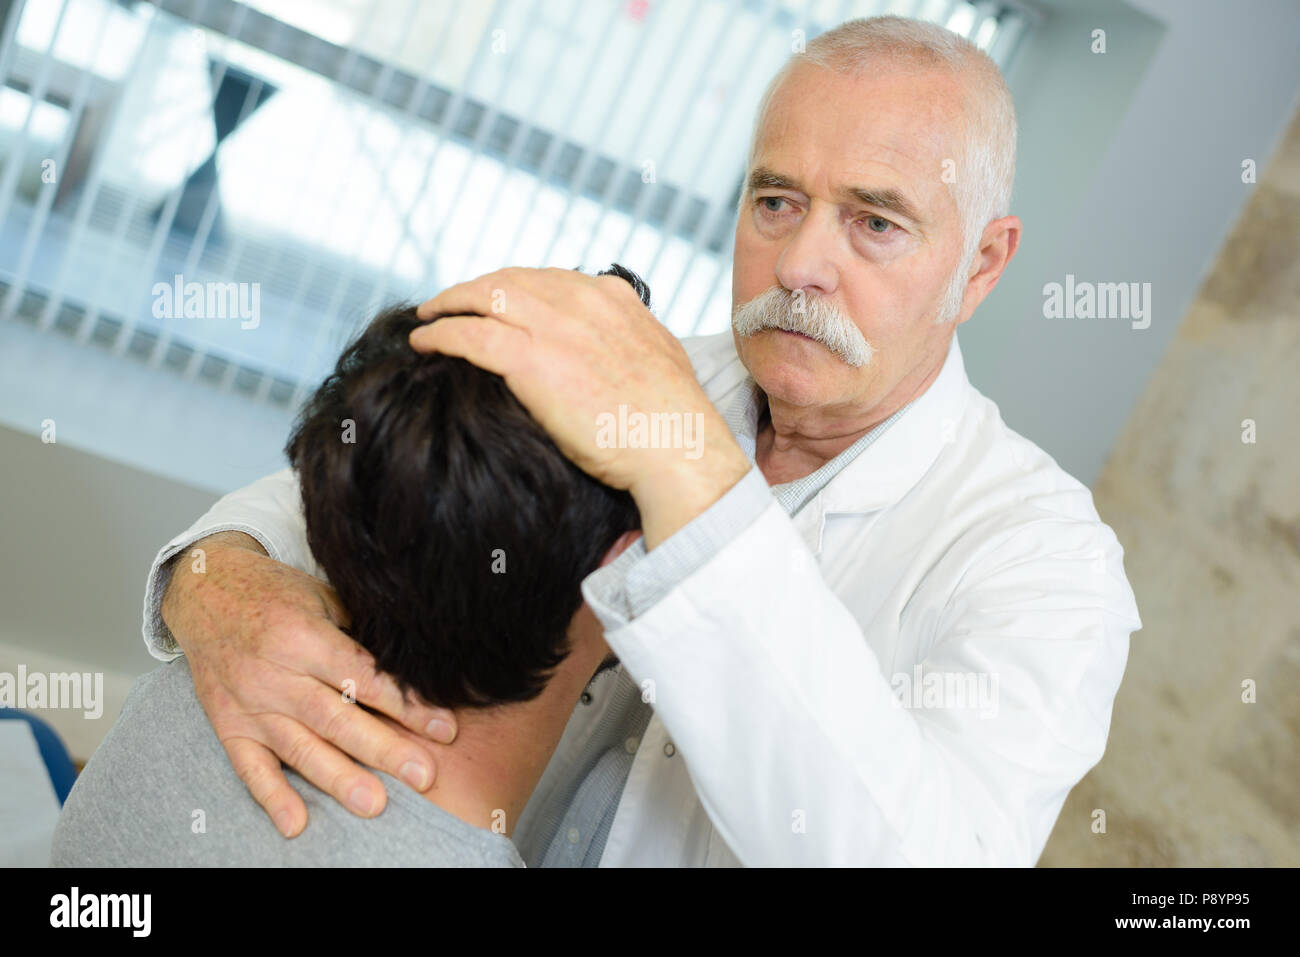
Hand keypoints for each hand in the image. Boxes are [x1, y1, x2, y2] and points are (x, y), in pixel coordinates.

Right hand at [160, 531, 458, 836]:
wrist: (205, 592)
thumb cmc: (275, 594)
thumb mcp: (322, 598)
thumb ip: (359, 636)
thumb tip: (411, 672)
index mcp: (302, 637)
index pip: (362, 678)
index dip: (405, 705)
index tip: (443, 728)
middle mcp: (275, 675)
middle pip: (337, 718)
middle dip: (383, 749)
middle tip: (423, 775)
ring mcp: (250, 705)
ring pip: (300, 748)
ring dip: (339, 778)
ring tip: (374, 804)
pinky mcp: (229, 726)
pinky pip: (250, 767)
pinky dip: (272, 797)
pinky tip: (297, 824)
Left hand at [410, 268, 750, 545]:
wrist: (674, 444)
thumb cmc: (672, 419)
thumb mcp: (659, 357)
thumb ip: (628, 340)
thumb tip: (616, 347)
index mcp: (613, 298)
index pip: (550, 278)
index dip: (515, 286)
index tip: (498, 300)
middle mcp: (581, 300)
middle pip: (510, 279)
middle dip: (475, 287)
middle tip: (451, 302)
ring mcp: (553, 327)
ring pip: (482, 297)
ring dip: (448, 303)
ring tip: (428, 316)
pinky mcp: (529, 360)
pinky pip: (468, 335)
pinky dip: (439, 334)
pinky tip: (423, 342)